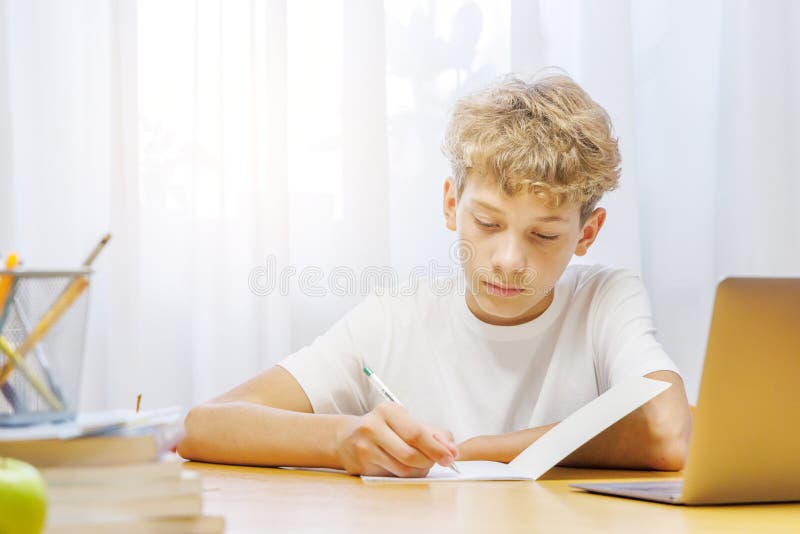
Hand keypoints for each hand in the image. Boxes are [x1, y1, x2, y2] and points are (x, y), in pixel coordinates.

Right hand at [334, 402, 458, 476]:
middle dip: (431, 460)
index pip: (416, 433)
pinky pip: (394, 475)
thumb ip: (431, 432)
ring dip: (420, 469)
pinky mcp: (362, 465)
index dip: (437, 447)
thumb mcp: (405, 421)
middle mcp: (373, 426)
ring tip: (423, 462)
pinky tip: (407, 467)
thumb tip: (451, 448)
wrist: (346, 438)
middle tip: (442, 461)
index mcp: (387, 411)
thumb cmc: (383, 429)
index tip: (451, 455)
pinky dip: (408, 474)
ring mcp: (365, 447)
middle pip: (411, 453)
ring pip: (404, 468)